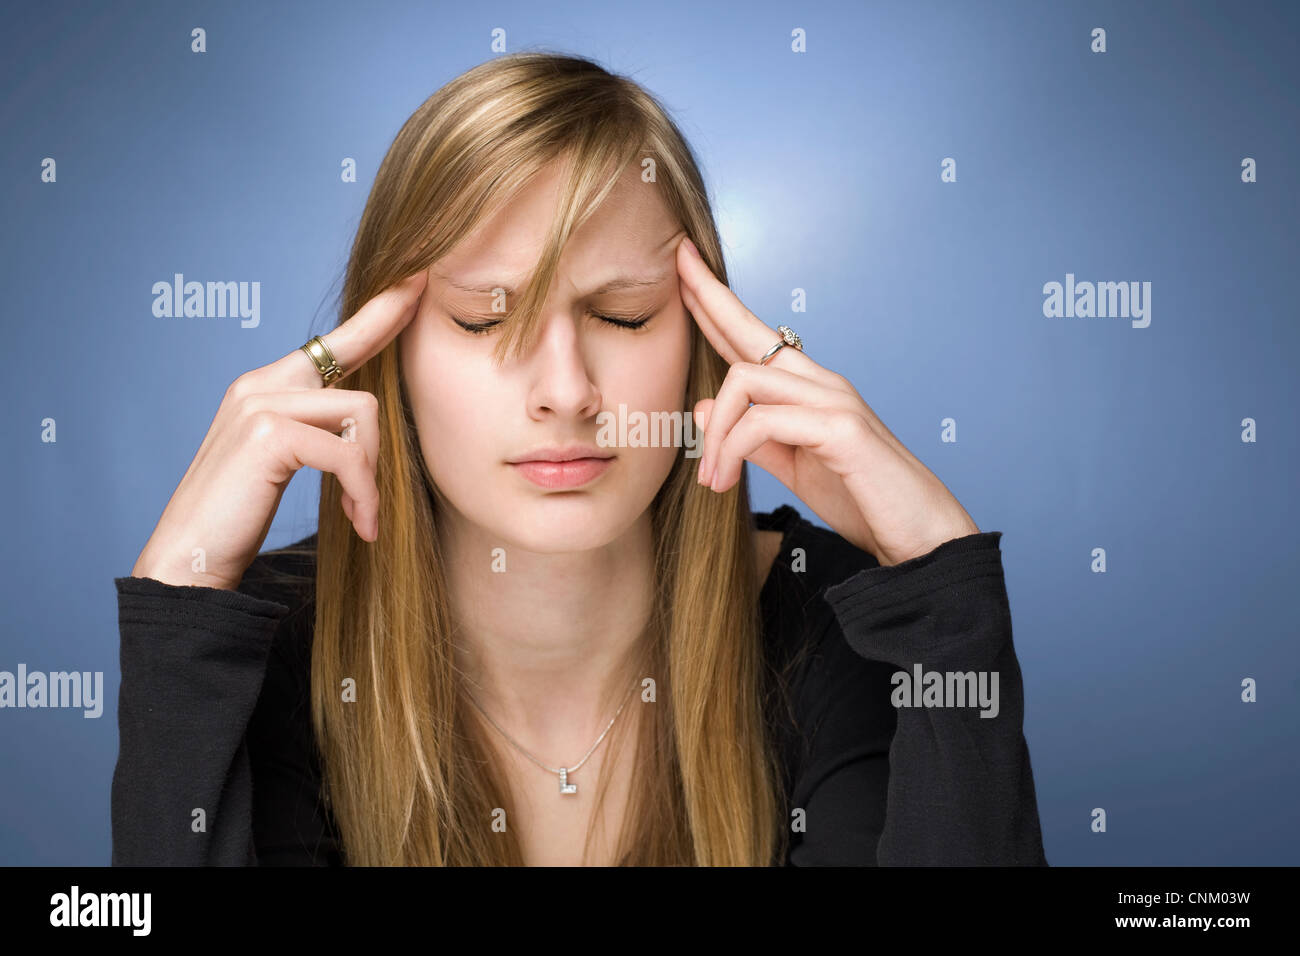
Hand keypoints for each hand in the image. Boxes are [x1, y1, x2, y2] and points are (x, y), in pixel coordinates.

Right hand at [130, 270, 427, 588]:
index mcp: (266, 386)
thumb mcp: (282, 462)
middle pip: (360, 382)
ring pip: (361, 415)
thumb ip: (317, 429)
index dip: (381, 312)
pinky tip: (358, 525)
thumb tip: (366, 422)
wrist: (188, 562)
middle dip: (378, 445)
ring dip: (369, 478)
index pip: (336, 340)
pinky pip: (347, 455)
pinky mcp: (267, 434)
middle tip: (370, 500)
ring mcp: (260, 403)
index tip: (417, 280)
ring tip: (357, 518)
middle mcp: (260, 383)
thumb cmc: (237, 519)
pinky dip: (362, 494)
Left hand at [676, 237, 979, 567]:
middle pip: (752, 331)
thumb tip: (700, 408)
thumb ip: (751, 439)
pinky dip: (733, 449)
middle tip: (677, 264)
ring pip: (744, 380)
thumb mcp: (795, 468)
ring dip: (713, 432)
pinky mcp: (841, 430)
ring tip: (708, 478)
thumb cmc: (864, 500)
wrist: (924, 537)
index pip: (755, 339)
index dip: (718, 305)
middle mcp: (824, 384)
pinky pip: (763, 422)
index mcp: (811, 391)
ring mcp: (835, 402)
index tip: (686, 269)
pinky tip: (724, 481)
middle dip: (710, 298)